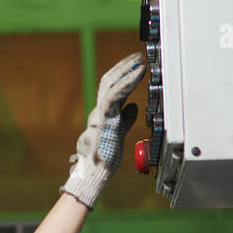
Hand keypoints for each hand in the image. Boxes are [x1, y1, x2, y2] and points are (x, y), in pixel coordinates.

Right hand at [59, 52, 145, 209]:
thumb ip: (125, 120)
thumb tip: (133, 107)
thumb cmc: (103, 161)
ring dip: (126, 71)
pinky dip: (126, 83)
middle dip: (123, 67)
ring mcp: (99, 115)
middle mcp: (99, 112)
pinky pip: (113, 96)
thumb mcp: (118, 136)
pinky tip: (136, 75)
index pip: (111, 89)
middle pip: (108, 81)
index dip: (122, 75)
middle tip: (137, 57)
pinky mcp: (103, 120)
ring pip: (109, 84)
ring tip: (139, 61)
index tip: (135, 66)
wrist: (92, 175)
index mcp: (103, 116)